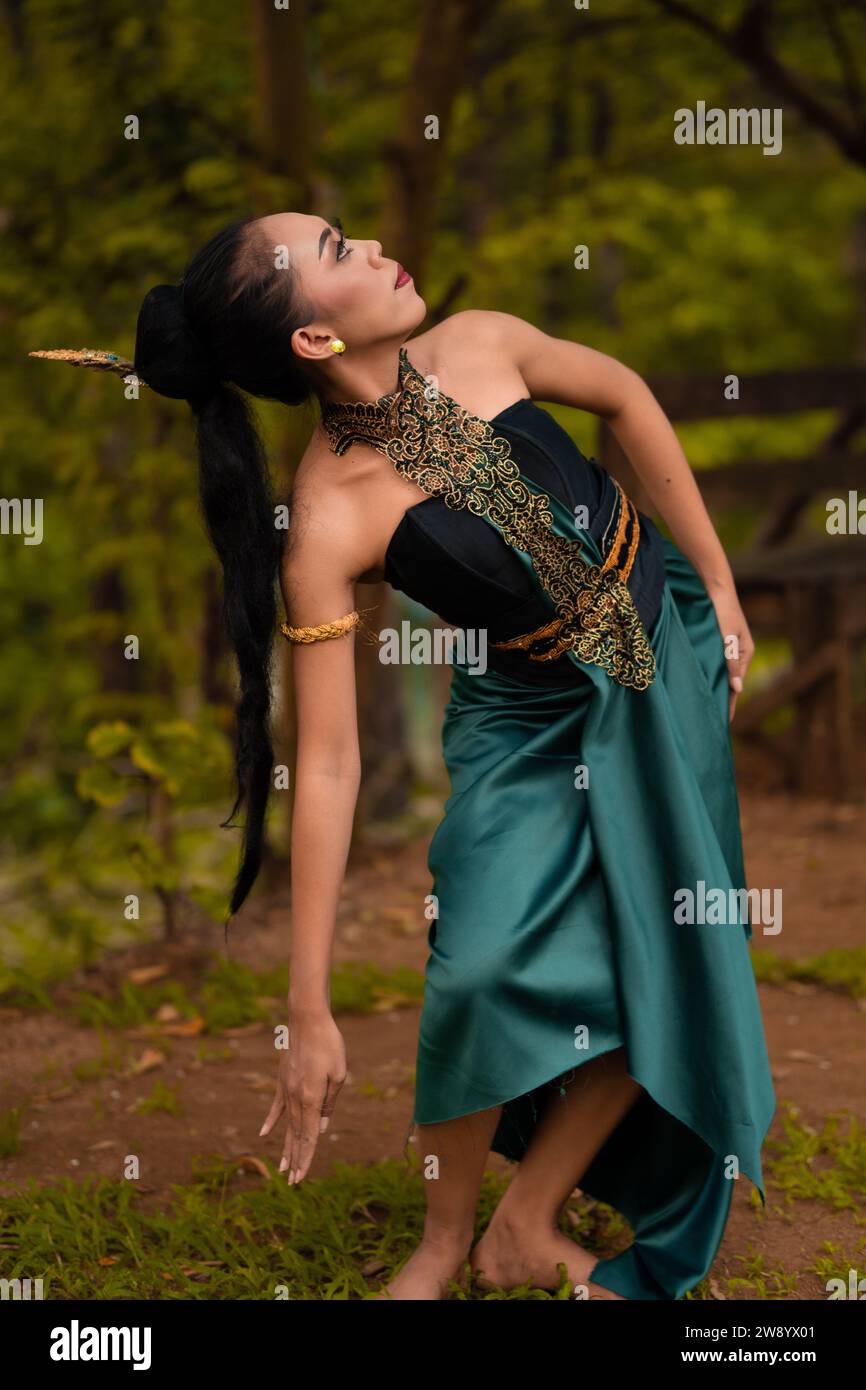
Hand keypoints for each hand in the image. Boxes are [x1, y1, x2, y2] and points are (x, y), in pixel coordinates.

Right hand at [259, 1008, 346, 1185]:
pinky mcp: (282, 1079)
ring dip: (286, 1146)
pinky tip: (264, 1135)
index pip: (309, 1137)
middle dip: (296, 1160)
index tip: (301, 1178)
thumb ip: (329, 1103)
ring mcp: (286, 1089)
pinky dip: (271, 1121)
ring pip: (287, 1124)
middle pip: (296, 1135)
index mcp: (311, 1099)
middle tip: (293, 1182)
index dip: (306, 1159)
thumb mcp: (338, 1074)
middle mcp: (295, 1098)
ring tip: (282, 1168)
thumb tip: (322, 1128)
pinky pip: (276, 1106)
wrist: (308, 1019)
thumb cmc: (329, 1044)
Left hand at [707, 582, 753, 721]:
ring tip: (703, 708)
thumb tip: (738, 689)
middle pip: (729, 682)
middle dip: (721, 700)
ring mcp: (726, 647)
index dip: (730, 704)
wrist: (713, 585)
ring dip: (713, 688)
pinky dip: (708, 674)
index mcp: (745, 652)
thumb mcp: (726, 637)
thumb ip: (730, 662)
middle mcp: (738, 652)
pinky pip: (713, 663)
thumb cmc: (722, 610)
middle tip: (709, 722)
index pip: (737, 685)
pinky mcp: (716, 641)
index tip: (723, 723)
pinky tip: (699, 684)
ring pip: (720, 673)